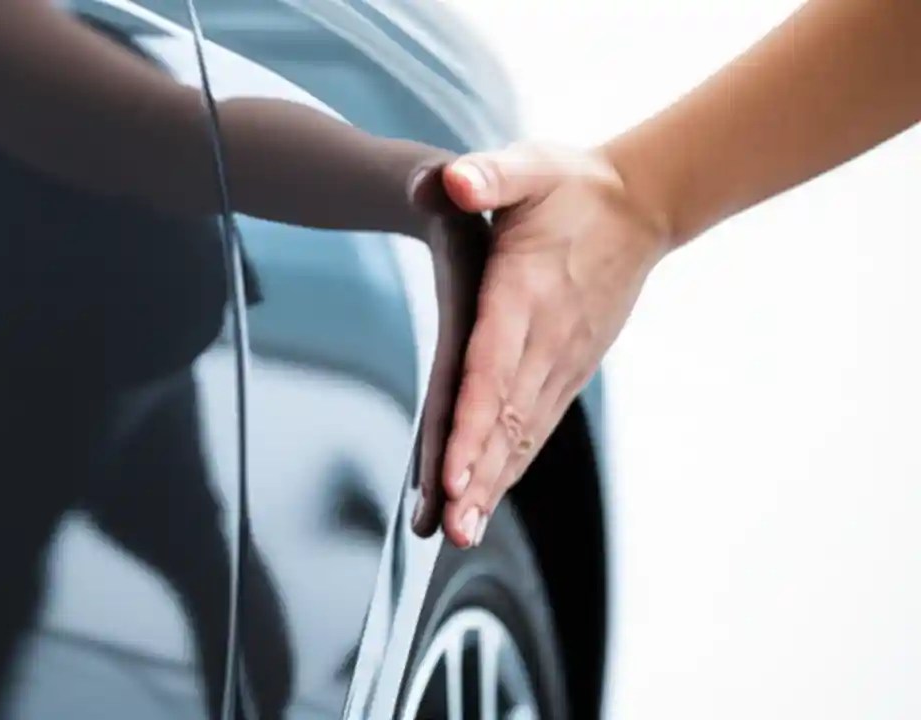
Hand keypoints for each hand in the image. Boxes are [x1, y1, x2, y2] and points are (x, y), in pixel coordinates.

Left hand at [415, 143, 671, 547]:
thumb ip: (489, 175)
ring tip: (461, 531)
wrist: (640, 205)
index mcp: (526, 294)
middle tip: (450, 528)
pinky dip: (510, 465)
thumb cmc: (572, 184)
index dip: (473, 423)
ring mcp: (562, 361)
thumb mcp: (530, 166)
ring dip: (492, 483)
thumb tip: (450, 180)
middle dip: (477, 475)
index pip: (494, 368)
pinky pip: (536, 426)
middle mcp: (547, 339)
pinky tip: (486, 497)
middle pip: (507, 419)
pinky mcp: (568, 370)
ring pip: (523, 433)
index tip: (451, 470)